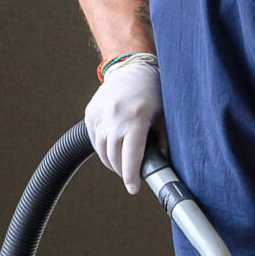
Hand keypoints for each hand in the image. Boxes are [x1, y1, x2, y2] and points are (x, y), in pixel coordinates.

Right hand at [85, 54, 161, 192]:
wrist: (133, 67)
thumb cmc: (154, 92)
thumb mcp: (163, 118)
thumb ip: (162, 142)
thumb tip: (161, 166)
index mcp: (135, 119)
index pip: (131, 157)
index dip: (132, 176)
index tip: (134, 188)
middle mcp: (114, 116)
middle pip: (113, 156)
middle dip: (122, 171)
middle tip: (131, 177)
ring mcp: (100, 114)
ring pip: (100, 148)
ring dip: (110, 161)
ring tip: (121, 166)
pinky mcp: (90, 113)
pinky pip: (93, 138)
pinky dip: (101, 148)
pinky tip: (111, 151)